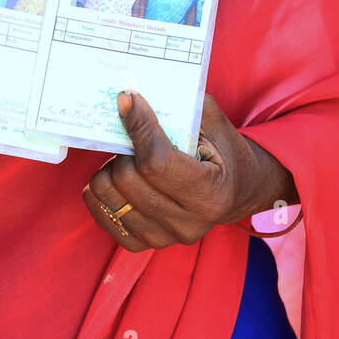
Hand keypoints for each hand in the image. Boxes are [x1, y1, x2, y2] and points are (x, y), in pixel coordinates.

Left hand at [83, 91, 295, 251]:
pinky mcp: (143, 244)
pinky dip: (102, 191)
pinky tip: (118, 178)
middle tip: (133, 136)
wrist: (236, 190)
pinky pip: (102, 215)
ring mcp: (164, 239)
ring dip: (110, 168)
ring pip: (108, 194)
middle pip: (126, 177)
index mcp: (210, 194)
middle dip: (125, 148)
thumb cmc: (223, 150)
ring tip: (129, 159)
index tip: (129, 99)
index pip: (156, 161)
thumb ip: (182, 105)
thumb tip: (133, 94)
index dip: (138, 126)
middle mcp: (187, 224)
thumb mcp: (214, 122)